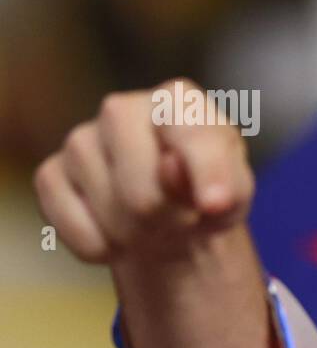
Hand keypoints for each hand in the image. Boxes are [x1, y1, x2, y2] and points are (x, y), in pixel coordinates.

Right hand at [33, 78, 253, 264]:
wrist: (172, 218)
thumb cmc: (208, 196)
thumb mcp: (233, 194)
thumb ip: (220, 180)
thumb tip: (171, 168)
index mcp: (178, 100)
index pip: (191, 135)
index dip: (206, 174)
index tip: (216, 205)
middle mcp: (121, 109)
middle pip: (142, 191)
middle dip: (166, 220)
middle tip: (181, 220)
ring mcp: (80, 140)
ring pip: (111, 212)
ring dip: (137, 235)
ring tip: (153, 222)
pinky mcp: (51, 174)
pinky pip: (78, 227)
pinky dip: (103, 246)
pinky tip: (118, 231)